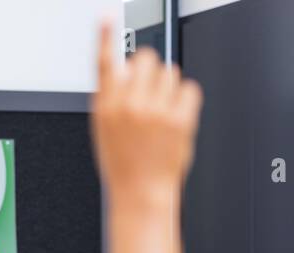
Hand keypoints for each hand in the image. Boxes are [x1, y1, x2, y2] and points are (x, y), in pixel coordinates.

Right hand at [91, 20, 201, 203]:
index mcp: (106, 108)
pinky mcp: (180, 118)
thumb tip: (122, 70)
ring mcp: (156, 112)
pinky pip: (189, 88)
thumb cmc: (123, 164)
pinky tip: (176, 116)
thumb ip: (111, 99)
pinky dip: (185, 100)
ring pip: (170, 72)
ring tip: (162, 110)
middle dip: (149, 70)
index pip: (104, 65)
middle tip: (149, 90)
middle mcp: (129, 106)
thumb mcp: (104, 131)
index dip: (105, 37)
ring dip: (168, 86)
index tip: (107, 17)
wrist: (141, 193)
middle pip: (146, 59)